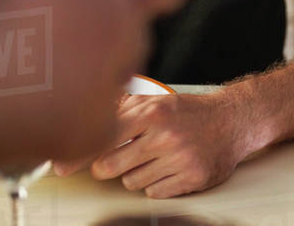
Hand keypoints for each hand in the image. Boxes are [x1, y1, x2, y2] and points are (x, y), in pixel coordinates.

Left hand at [54, 91, 250, 197]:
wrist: (234, 121)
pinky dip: (158, 184)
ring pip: (131, 183)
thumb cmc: (189, 112)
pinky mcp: (193, 178)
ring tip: (158, 157)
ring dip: (138, 174)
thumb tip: (82, 119)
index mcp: (153, 112)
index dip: (78, 154)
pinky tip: (171, 168)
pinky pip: (154, 194)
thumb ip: (122, 108)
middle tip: (126, 156)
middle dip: (111, 165)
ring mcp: (181, 158)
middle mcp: (166, 135)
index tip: (59, 167)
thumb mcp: (157, 100)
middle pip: (109, 167)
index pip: (102, 138)